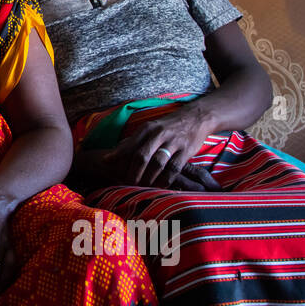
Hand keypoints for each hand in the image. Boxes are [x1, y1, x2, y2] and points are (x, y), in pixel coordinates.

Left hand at [70, 107, 221, 191]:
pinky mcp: (186, 151)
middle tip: (127, 183)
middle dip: (133, 172)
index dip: (118, 157)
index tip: (110, 168)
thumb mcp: (149, 129)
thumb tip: (109, 157)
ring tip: (142, 187)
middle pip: (142, 156)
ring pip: (157, 163)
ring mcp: (173, 142)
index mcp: (147, 129)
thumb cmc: (167, 127)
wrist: (195, 118)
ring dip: (148, 178)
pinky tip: (159, 186)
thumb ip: (131, 142)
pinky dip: (165, 179)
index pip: (129, 144)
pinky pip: (173, 168)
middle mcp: (159, 134)